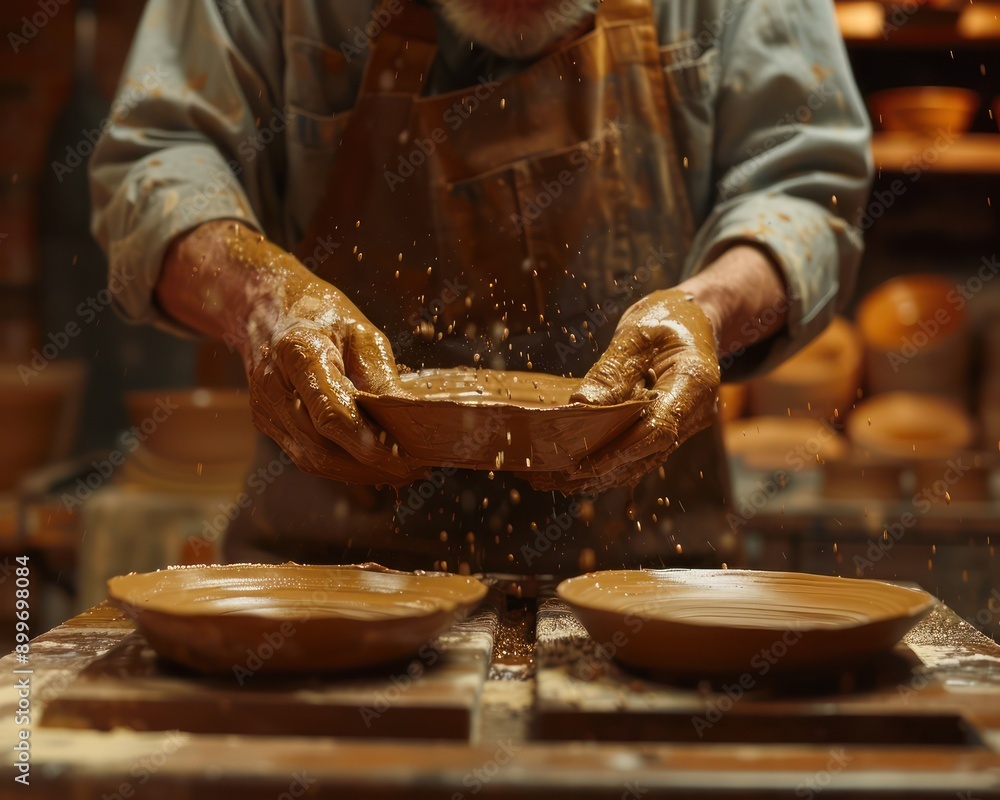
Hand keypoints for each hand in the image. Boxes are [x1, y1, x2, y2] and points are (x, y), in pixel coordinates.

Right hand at [159, 221, 416, 485]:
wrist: (265, 305)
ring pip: (313, 459)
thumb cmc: (321, 314)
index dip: (369, 443)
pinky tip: (371, 465)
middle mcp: (274, 385)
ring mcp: (265, 408)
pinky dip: (340, 465)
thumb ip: (380, 375)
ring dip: (359, 473)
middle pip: (322, 445)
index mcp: (298, 353)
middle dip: (372, 466)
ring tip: (400, 472)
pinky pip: (305, 455)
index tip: (406, 458)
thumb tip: (409, 417)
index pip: (332, 413)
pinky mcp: (266, 421)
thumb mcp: (360, 331)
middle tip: (415, 471)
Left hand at [530, 288, 719, 493]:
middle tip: (555, 476)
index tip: (582, 463)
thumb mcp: (637, 334)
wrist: (692, 319)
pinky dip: (610, 463)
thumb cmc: (666, 318)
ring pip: (642, 460)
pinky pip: (640, 453)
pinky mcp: (669, 429)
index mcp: (695, 381)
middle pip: (647, 452)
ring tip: (557, 480)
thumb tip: (580, 405)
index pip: (658, 428)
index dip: (619, 451)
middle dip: (602, 468)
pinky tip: (577, 471)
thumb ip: (612, 371)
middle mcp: (696, 411)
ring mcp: (685, 424)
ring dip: (601, 473)